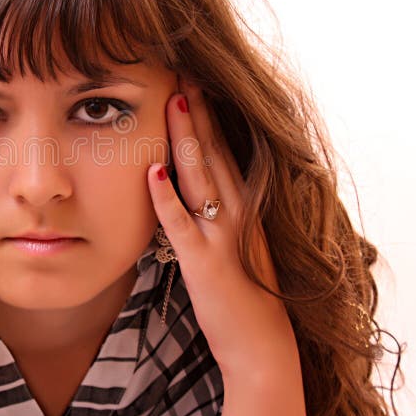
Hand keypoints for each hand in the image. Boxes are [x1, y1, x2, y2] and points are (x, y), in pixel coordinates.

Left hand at [147, 77, 297, 377]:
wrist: (262, 345)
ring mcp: (222, 235)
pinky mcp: (205, 261)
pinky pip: (182, 223)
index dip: (208, 114)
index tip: (193, 80)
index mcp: (245, 205)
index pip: (224, 149)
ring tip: (172, 101)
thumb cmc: (247, 293)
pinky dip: (166, 196)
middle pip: (214, 151)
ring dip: (186, 137)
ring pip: (202, 176)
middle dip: (197, 110)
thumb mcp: (238, 242)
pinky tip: (153, 170)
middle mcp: (238, 212)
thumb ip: (220, 210)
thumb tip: (192, 180)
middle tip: (182, 71)